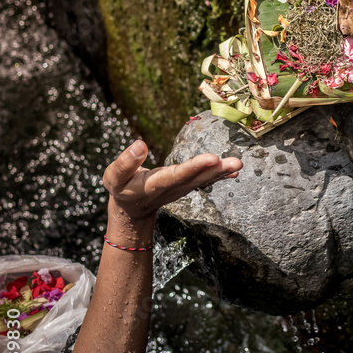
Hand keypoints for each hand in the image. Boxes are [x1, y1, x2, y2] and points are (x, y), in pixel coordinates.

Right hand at [103, 140, 242, 225]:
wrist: (131, 208)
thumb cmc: (122, 187)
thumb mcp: (114, 177)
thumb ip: (126, 162)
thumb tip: (140, 144)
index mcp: (154, 185)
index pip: (176, 175)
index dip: (194, 168)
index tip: (212, 159)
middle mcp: (172, 188)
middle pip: (196, 179)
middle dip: (216, 171)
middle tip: (236, 162)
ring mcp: (181, 189)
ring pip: (204, 180)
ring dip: (222, 172)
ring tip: (239, 164)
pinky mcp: (187, 186)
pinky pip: (205, 181)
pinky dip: (220, 176)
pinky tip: (235, 171)